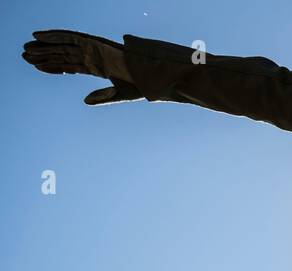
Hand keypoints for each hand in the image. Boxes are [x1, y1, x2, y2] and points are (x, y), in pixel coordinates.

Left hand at [22, 30, 140, 104]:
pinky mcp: (94, 44)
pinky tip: (39, 35)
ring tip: (26, 47)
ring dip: (44, 45)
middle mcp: (92, 56)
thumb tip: (84, 101)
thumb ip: (102, 96)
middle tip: (24, 54)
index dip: (53, 66)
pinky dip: (54, 35)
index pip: (69, 66)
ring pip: (62, 45)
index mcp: (97, 67)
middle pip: (62, 54)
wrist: (153, 77)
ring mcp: (93, 49)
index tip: (36, 66)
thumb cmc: (141, 85)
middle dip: (43, 54)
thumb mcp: (119, 94)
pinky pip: (70, 37)